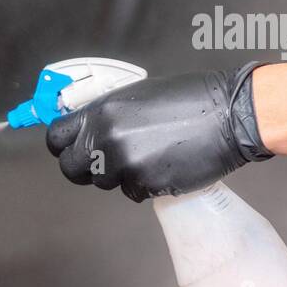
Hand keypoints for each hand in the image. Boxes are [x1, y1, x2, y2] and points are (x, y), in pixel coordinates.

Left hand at [45, 64, 270, 201]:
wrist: (230, 115)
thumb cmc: (190, 98)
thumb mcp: (137, 94)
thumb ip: (105, 113)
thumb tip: (84, 128)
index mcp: (100, 112)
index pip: (56, 138)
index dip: (62, 146)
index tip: (70, 148)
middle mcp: (105, 139)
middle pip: (70, 168)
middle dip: (84, 167)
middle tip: (104, 162)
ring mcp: (124, 164)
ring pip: (104, 182)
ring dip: (120, 174)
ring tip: (148, 154)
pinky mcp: (146, 185)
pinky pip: (132, 192)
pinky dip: (144, 184)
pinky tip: (164, 165)